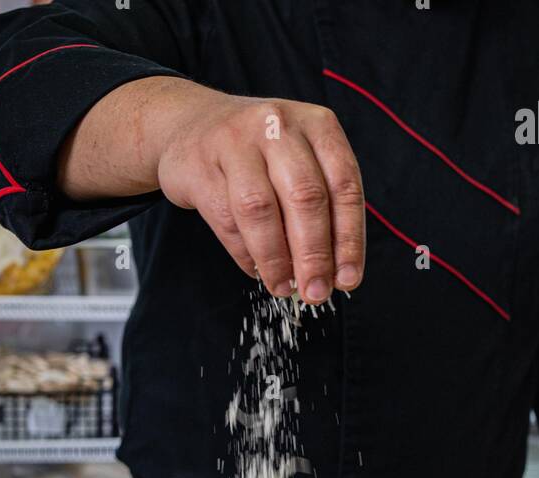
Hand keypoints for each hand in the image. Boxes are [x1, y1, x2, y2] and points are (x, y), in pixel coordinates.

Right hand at [154, 82, 364, 302]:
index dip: (349, 239)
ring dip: (276, 259)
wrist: (190, 126)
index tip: (347, 278)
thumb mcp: (299, 162)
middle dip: (314, 255)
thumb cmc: (258, 154)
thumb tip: (333, 273)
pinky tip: (256, 269)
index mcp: (316, 124)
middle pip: (305, 197)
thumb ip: (320, 207)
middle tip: (316, 292)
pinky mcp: (200, 166)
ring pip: (261, 209)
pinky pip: (227, 219)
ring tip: (282, 287)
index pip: (344, 185)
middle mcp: (278, 126)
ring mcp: (236, 142)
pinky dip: (245, 253)